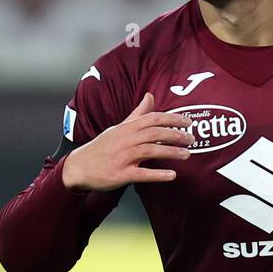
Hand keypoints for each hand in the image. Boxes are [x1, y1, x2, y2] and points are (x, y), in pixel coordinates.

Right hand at [62, 93, 191, 191]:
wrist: (79, 167)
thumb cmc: (103, 147)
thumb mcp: (119, 127)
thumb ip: (137, 114)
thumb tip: (150, 96)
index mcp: (127, 127)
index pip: (153, 118)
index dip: (172, 119)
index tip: (188, 121)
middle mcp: (126, 140)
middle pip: (154, 133)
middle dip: (175, 135)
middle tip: (192, 139)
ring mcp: (123, 157)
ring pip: (151, 151)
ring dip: (171, 152)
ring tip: (187, 155)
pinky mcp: (121, 174)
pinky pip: (142, 174)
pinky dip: (157, 175)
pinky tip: (172, 175)